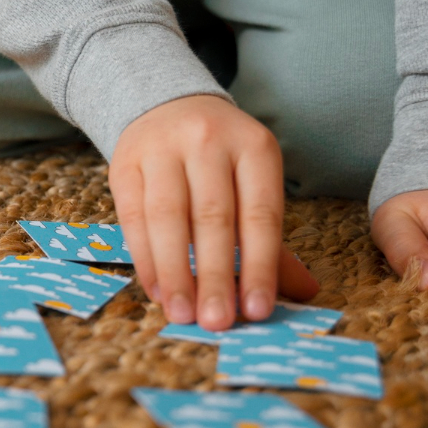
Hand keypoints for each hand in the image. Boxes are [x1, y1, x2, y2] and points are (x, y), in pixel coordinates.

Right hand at [109, 95, 318, 331]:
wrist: (165, 105)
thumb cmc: (218, 159)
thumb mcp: (252, 182)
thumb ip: (270, 239)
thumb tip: (303, 292)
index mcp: (254, 147)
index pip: (260, 214)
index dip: (259, 265)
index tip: (257, 311)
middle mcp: (208, 142)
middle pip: (212, 218)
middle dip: (214, 275)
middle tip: (217, 322)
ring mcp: (162, 150)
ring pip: (168, 218)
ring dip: (175, 272)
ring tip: (183, 314)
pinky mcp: (125, 163)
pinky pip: (133, 217)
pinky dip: (145, 258)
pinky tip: (157, 290)